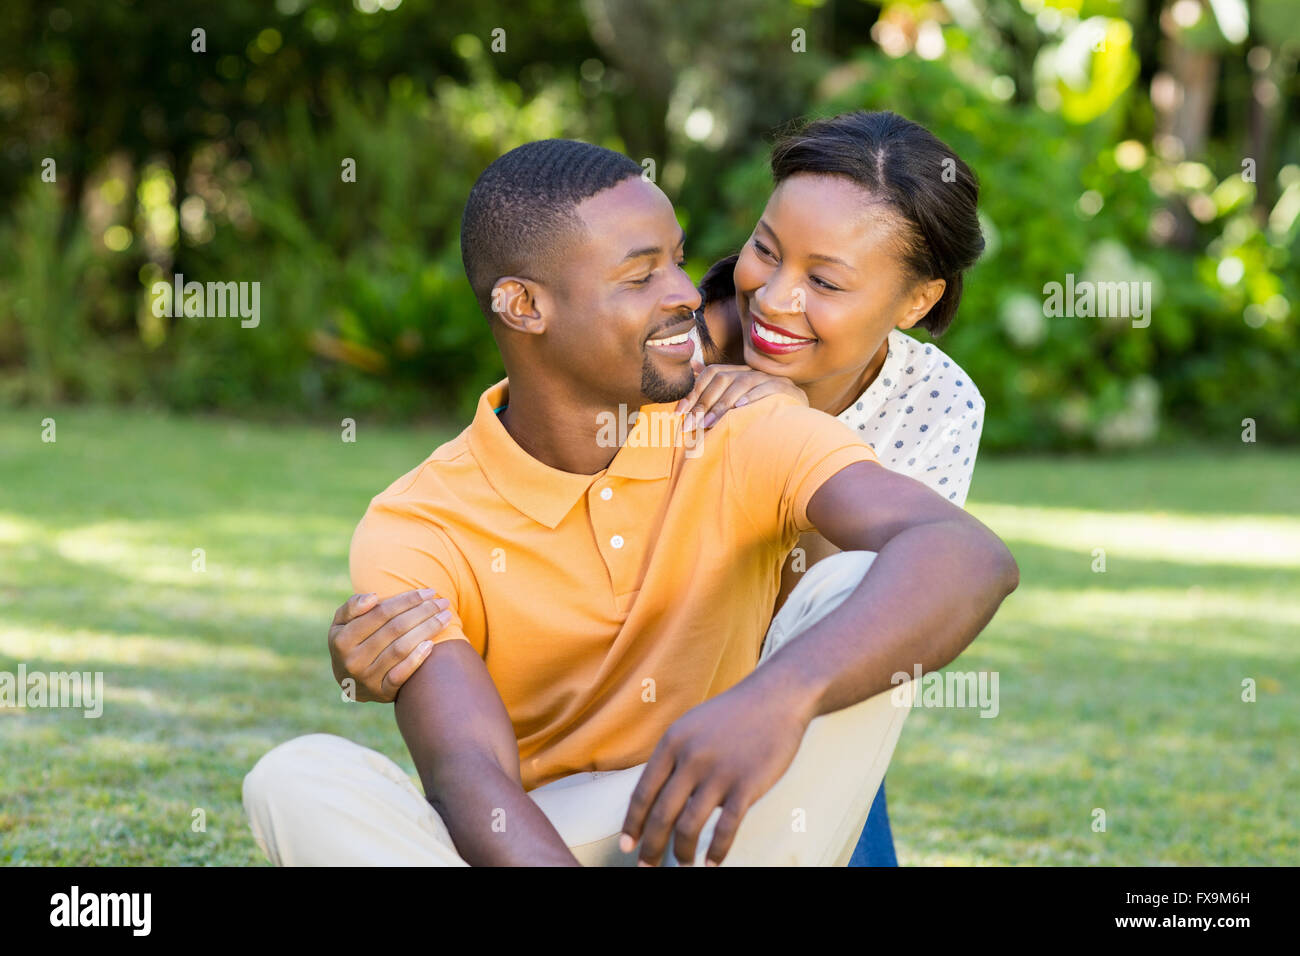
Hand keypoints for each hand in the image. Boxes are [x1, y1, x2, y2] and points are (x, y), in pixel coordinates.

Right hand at [328, 590, 451, 701]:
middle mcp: (353, 660)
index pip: (381, 614)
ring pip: (401, 649)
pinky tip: (431, 644)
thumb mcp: (341, 623)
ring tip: (445, 617)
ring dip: (427, 630)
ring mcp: (367, 679)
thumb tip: (373, 597)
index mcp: (342, 639)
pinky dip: (416, 659)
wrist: (348, 680)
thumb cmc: (351, 642)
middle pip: (395, 629)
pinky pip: (402, 675)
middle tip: (443, 602)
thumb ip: (353, 607)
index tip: (428, 592)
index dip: (407, 600)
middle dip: (423, 612)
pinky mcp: (381, 693)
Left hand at [619, 681, 811, 865]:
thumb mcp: (691, 725)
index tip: (627, 845)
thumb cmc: (733, 714)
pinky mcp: (747, 784)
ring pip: (690, 826)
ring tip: (683, 866)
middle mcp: (690, 758)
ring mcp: (719, 772)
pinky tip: (712, 863)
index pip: (643, 792)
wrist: (775, 697)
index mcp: (672, 743)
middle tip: (647, 867)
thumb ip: (673, 758)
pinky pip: (727, 828)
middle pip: (662, 814)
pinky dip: (717, 851)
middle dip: (652, 847)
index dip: (633, 824)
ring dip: (682, 853)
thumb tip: (656, 796)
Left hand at [673, 364, 806, 430]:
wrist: (799, 420)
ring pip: (742, 383)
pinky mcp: (786, 388)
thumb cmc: (761, 415)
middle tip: (692, 423)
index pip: (712, 374)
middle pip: (723, 378)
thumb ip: (715, 395)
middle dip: (704, 402)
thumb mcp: (736, 406)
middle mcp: (753, 372)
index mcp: (739, 373)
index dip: (694, 392)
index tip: (680, 412)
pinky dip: (752, 397)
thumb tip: (690, 378)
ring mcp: (770, 379)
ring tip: (710, 422)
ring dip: (723, 404)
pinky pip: (767, 388)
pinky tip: (740, 408)